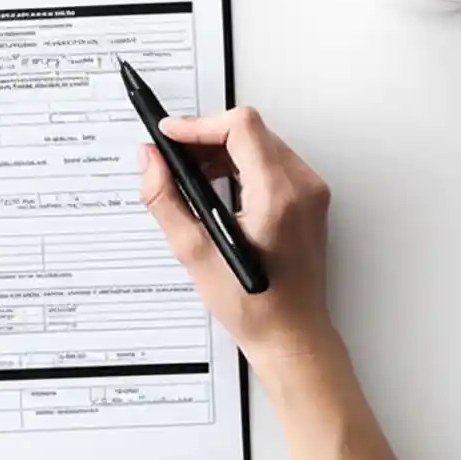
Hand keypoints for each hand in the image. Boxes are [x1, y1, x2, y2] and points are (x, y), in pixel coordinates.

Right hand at [139, 107, 336, 368]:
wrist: (292, 334)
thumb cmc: (254, 305)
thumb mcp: (194, 252)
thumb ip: (165, 199)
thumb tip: (150, 161)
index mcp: (278, 196)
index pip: (240, 127)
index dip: (198, 125)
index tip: (169, 135)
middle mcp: (302, 187)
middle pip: (250, 130)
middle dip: (206, 137)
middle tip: (173, 158)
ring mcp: (310, 191)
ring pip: (260, 141)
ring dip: (222, 150)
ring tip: (191, 176)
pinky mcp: (309, 198)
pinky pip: (271, 160)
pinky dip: (240, 164)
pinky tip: (216, 187)